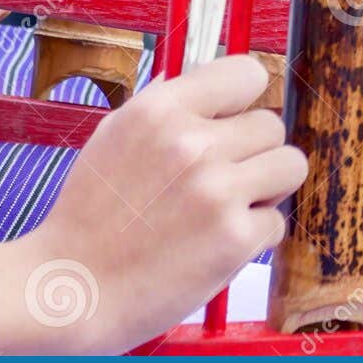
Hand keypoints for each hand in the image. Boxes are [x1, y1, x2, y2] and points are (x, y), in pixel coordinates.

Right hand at [19, 55, 307, 352]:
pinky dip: (253, 237)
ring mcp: (218, 190)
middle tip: (222, 178)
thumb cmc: (88, 217)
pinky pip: (276, 221)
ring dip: (267, 188)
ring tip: (228, 207)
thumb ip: (161, 107)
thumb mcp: (112, 138)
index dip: (246, 99)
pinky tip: (214, 245)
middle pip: (273, 124)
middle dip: (254, 151)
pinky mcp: (235, 238)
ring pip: (291, 166)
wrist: (72, 289)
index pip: (247, 72)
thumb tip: (193, 80)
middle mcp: (193, 143)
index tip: (234, 120)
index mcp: (161, 110)